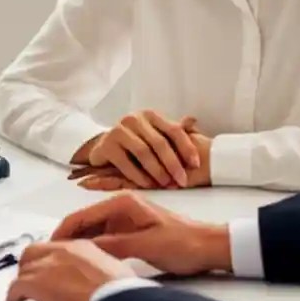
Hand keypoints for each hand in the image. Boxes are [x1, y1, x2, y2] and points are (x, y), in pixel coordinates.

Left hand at [3, 240, 135, 300]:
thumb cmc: (122, 295)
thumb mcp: (117, 274)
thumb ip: (103, 273)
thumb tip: (101, 285)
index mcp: (83, 247)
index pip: (57, 249)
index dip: (50, 263)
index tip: (50, 274)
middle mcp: (62, 251)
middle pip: (34, 252)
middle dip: (30, 267)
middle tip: (32, 284)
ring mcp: (47, 265)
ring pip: (24, 269)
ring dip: (23, 284)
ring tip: (24, 299)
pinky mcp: (35, 283)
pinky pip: (15, 289)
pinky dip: (13, 299)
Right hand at [50, 191, 231, 275]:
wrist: (210, 247)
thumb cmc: (183, 243)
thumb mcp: (144, 245)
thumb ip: (111, 246)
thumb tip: (81, 250)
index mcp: (122, 203)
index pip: (81, 215)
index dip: (63, 232)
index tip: (49, 248)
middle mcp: (121, 206)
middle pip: (84, 222)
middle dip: (67, 239)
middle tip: (53, 260)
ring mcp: (125, 219)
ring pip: (93, 232)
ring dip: (80, 245)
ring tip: (65, 263)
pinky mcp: (131, 231)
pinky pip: (104, 239)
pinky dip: (94, 249)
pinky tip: (87, 262)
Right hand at [70, 111, 199, 188]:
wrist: (103, 147)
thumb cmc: (135, 143)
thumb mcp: (155, 134)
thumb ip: (174, 131)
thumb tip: (193, 120)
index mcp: (150, 115)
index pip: (173, 130)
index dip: (186, 147)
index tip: (196, 165)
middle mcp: (134, 119)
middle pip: (159, 142)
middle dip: (173, 164)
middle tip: (182, 181)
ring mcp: (118, 130)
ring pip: (143, 152)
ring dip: (157, 171)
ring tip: (167, 184)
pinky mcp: (107, 145)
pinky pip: (126, 163)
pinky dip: (139, 176)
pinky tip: (148, 185)